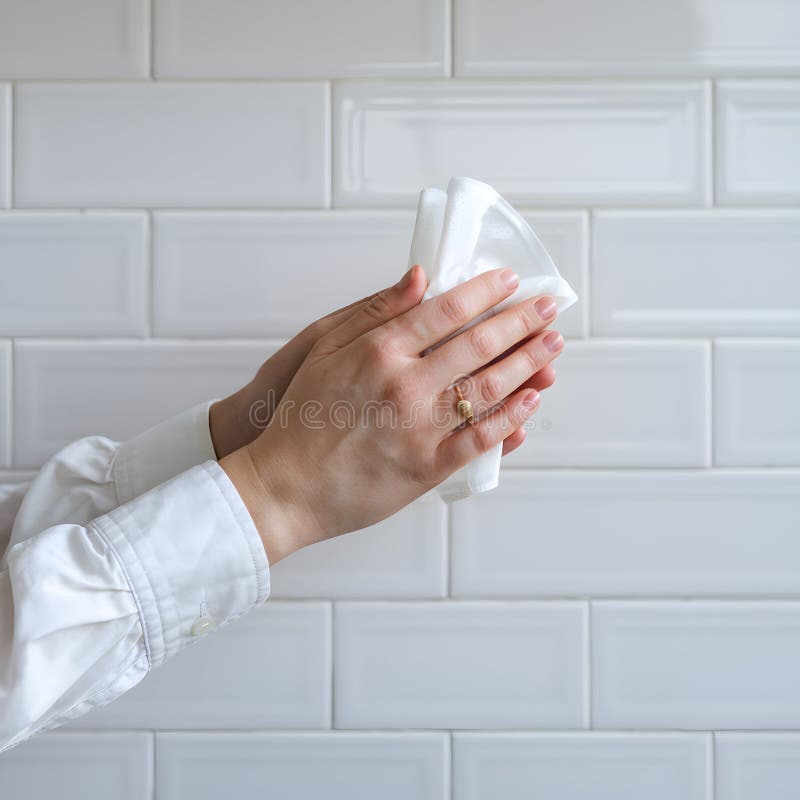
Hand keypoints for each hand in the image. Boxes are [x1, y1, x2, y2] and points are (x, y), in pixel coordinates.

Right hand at [208, 274, 556, 459]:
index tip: (511, 280)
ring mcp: (419, 428)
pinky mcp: (427, 467)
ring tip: (551, 346)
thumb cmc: (300, 417)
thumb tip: (420, 276)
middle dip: (522, 322)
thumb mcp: (324, 348)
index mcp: (379, 350)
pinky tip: (531, 400)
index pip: (447, 310)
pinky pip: (481, 439)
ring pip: (489, 389)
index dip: (486, 292)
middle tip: (549, 308)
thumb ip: (374, 311)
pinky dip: (512, 419)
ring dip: (528, 364)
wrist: (285, 485)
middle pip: (479, 345)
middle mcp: (405, 384)